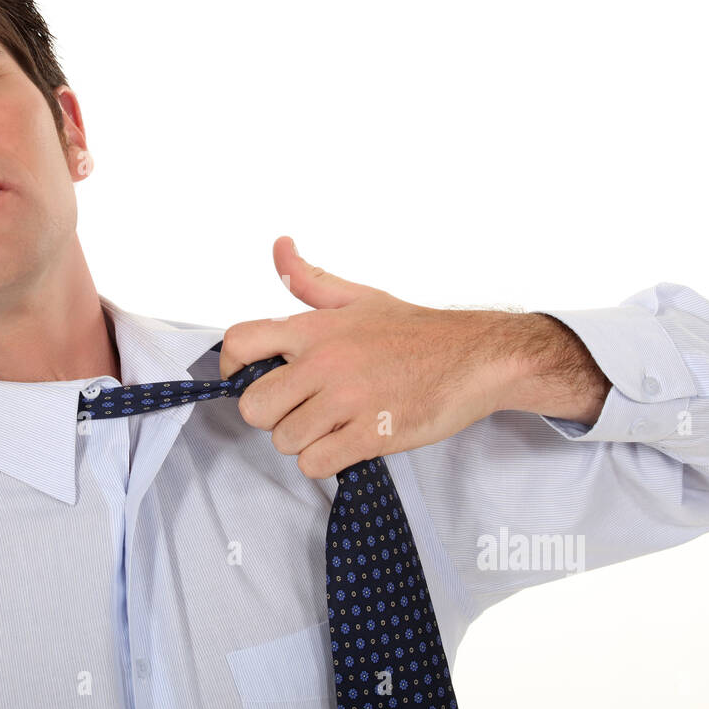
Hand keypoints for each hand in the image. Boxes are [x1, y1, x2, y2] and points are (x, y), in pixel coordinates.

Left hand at [218, 237, 520, 479]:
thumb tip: (280, 246)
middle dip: (272, 415)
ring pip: (284, 440)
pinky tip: (347, 443)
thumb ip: (310, 280)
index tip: (248, 378)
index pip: (239, 343)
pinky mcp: (373, 434)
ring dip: (303, 440)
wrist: (476, 357)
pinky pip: (315, 463)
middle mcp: (325, 362)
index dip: (232, 367)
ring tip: (332, 426)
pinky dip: (326, 461)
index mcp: (315, 327)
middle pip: (254, 407)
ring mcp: (348, 400)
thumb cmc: (416, 331)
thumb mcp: (359, 297)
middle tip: (300, 409)